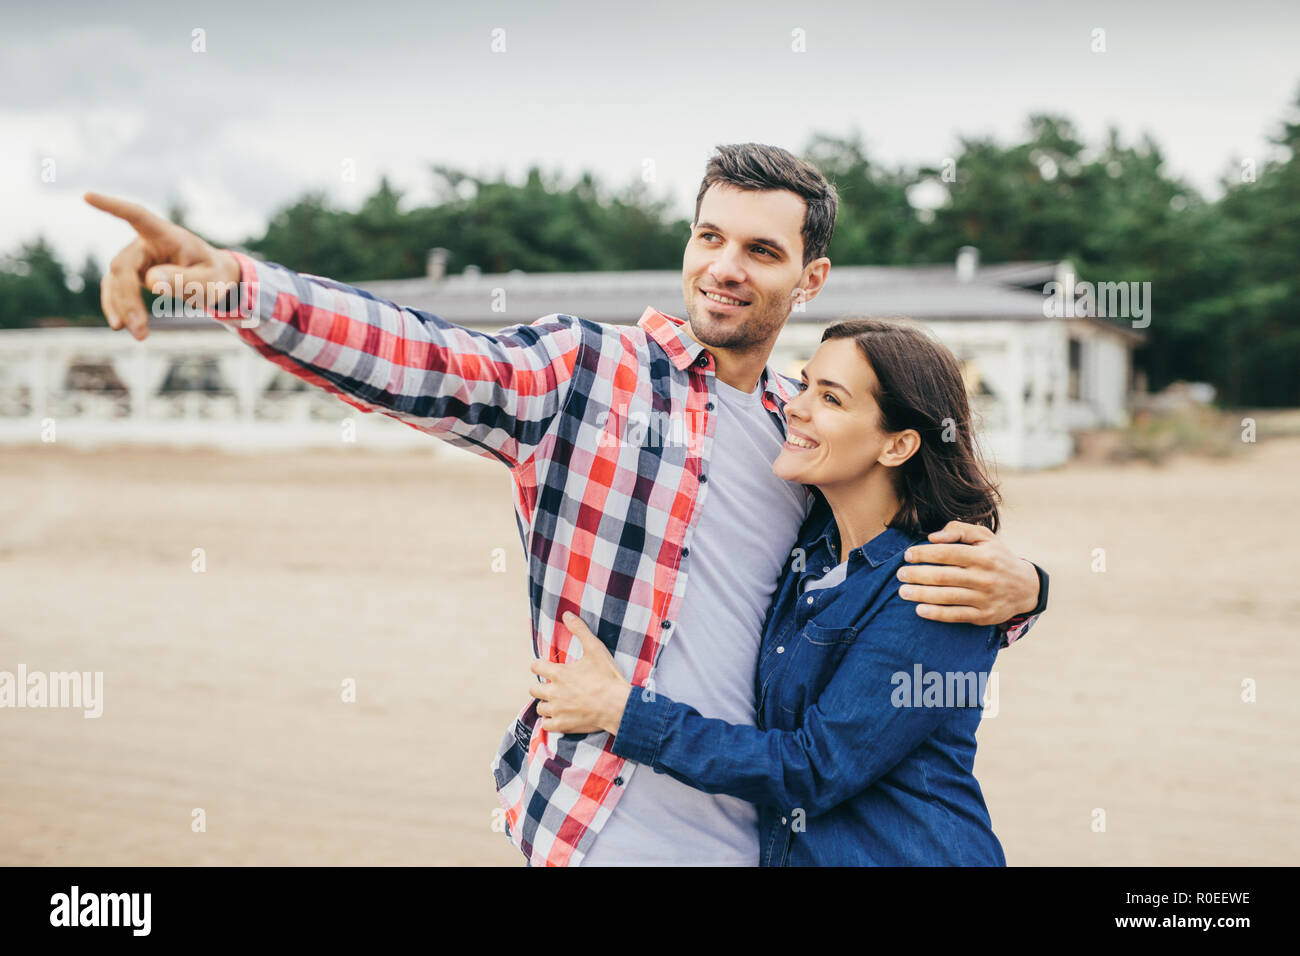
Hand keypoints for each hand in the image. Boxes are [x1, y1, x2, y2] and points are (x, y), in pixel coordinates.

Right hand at [83, 191, 241, 340]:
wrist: (214, 278)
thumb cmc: (214, 274)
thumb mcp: (210, 280)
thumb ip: (185, 280)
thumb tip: (150, 280)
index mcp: (167, 235)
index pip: (137, 216)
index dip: (113, 206)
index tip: (89, 196)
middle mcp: (145, 243)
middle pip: (124, 266)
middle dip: (129, 298)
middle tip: (140, 329)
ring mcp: (136, 258)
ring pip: (116, 280)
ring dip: (123, 307)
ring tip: (138, 335)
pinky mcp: (132, 274)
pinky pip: (115, 288)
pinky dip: (116, 306)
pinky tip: (119, 325)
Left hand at [528, 612, 631, 734]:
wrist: (618, 706)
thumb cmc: (607, 677)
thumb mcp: (595, 649)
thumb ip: (580, 630)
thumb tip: (567, 614)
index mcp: (559, 673)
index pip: (536, 666)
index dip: (539, 665)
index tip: (544, 666)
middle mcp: (554, 692)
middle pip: (534, 689)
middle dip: (540, 686)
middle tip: (552, 685)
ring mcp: (557, 710)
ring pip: (540, 707)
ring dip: (546, 704)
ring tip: (555, 701)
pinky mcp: (563, 725)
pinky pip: (547, 725)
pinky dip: (551, 721)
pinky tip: (559, 716)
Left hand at [896, 521, 1039, 625]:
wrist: (1025, 587)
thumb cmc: (997, 557)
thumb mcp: (984, 537)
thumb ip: (959, 530)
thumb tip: (933, 537)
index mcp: (983, 556)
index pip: (946, 554)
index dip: (923, 554)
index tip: (907, 555)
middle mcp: (984, 577)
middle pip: (943, 576)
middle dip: (917, 575)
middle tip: (900, 574)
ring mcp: (984, 598)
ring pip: (946, 597)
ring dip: (921, 595)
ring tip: (903, 591)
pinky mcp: (984, 616)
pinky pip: (956, 616)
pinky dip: (936, 614)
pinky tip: (920, 610)